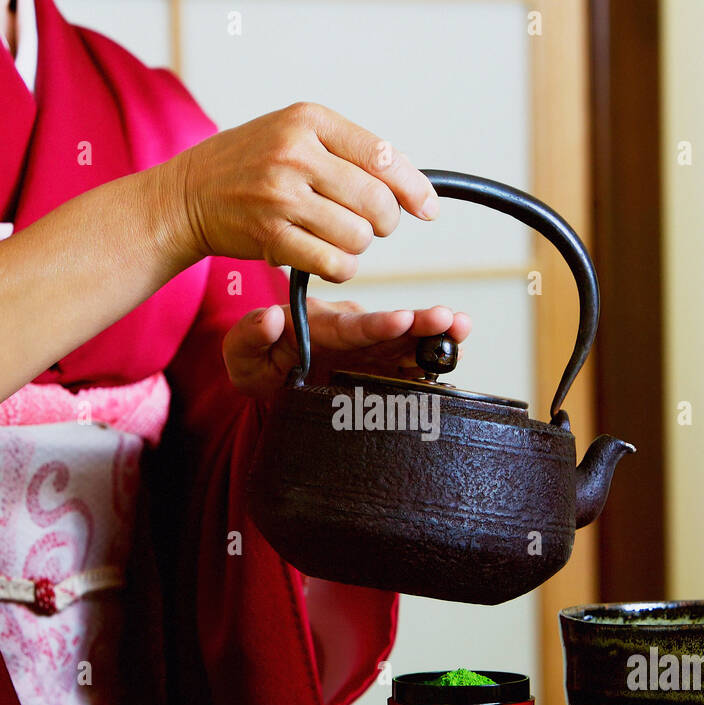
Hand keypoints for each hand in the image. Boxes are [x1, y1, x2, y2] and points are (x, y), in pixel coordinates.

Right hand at [157, 102, 438, 282]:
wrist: (188, 194)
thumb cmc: (250, 166)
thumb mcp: (295, 135)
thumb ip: (347, 152)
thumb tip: (410, 185)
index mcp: (309, 120)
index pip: (383, 155)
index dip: (414, 188)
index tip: (427, 209)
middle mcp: (296, 153)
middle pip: (377, 201)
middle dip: (383, 222)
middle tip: (369, 226)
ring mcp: (281, 195)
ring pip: (359, 236)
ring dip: (358, 247)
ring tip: (337, 238)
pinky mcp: (270, 235)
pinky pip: (333, 262)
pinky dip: (341, 268)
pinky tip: (328, 259)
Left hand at [223, 300, 471, 399]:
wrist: (272, 386)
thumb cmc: (258, 364)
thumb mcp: (240, 354)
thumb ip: (248, 336)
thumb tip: (268, 318)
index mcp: (323, 327)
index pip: (351, 325)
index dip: (378, 324)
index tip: (402, 318)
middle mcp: (355, 336)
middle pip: (392, 329)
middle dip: (422, 324)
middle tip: (449, 319)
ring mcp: (372, 354)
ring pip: (408, 345)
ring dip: (436, 340)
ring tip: (462, 332)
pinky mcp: (382, 373)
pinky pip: (410, 369)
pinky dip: (432, 367)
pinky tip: (455, 362)